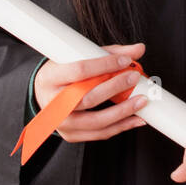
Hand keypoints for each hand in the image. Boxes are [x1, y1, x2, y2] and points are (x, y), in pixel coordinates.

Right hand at [34, 43, 148, 142]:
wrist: (44, 95)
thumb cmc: (63, 74)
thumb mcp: (78, 57)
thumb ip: (109, 53)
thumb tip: (138, 50)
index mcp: (51, 78)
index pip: (80, 70)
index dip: (105, 65)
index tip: (125, 61)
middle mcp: (53, 103)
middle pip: (88, 97)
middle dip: (115, 87)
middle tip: (134, 78)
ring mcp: (62, 122)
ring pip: (96, 121)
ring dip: (123, 111)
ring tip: (141, 100)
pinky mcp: (71, 135)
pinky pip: (100, 133)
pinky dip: (121, 126)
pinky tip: (136, 118)